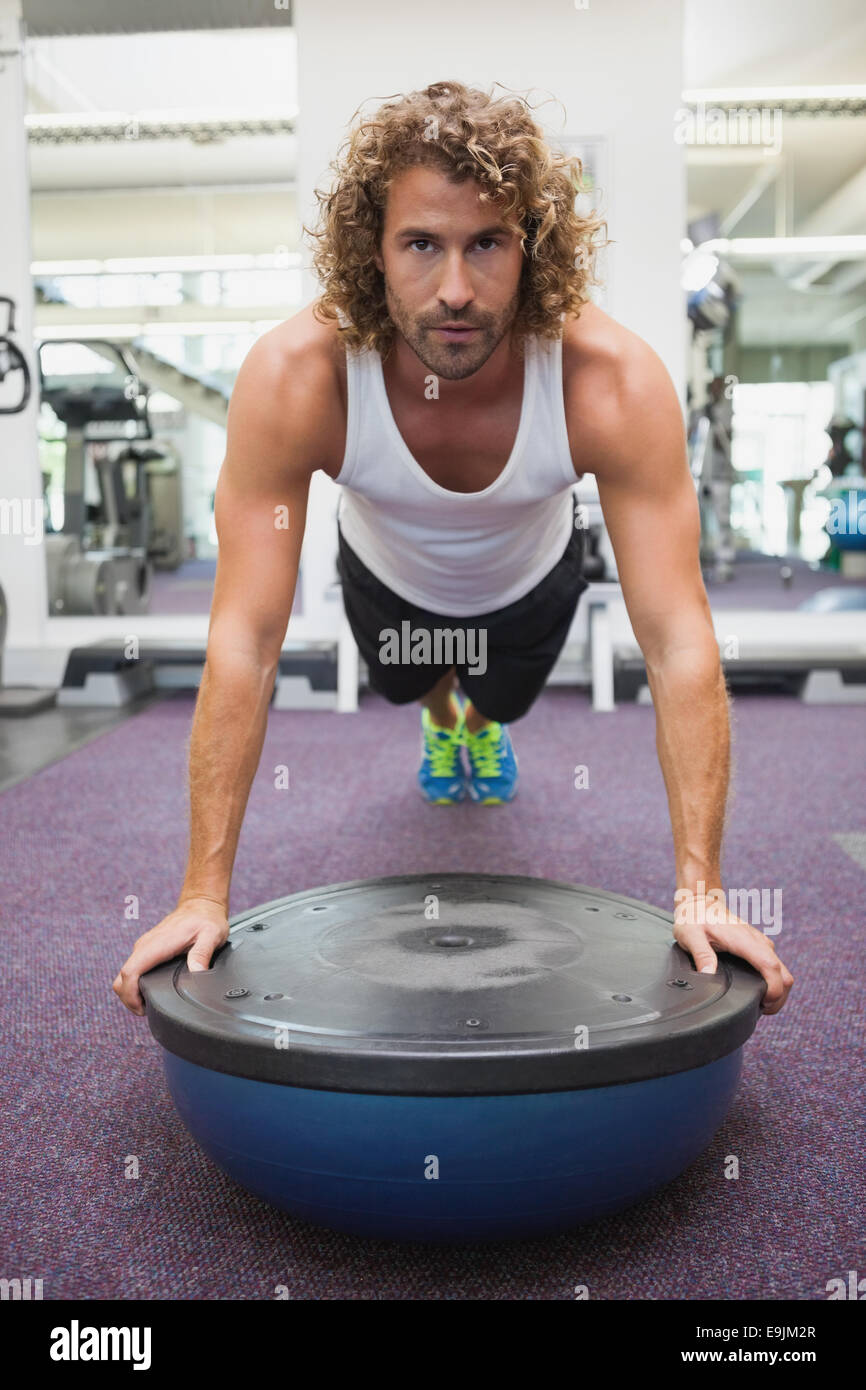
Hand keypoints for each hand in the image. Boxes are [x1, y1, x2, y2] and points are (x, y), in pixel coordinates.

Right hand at [113, 896, 229, 1015]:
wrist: (201, 904)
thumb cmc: (206, 919)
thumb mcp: (211, 935)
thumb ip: (202, 954)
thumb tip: (196, 972)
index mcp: (156, 944)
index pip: (130, 972)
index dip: (130, 996)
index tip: (143, 1009)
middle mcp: (145, 945)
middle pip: (121, 977)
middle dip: (128, 999)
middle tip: (146, 1011)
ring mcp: (144, 946)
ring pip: (125, 974)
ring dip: (131, 992)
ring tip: (149, 1004)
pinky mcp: (147, 949)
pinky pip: (133, 969)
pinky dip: (135, 984)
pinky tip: (150, 991)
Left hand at [673, 889, 792, 1014]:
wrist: (701, 903)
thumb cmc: (695, 918)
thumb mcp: (691, 936)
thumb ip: (701, 955)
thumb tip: (708, 975)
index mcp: (744, 940)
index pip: (770, 966)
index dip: (774, 990)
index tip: (763, 1003)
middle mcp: (758, 942)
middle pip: (785, 974)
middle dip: (779, 997)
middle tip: (761, 1010)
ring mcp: (761, 944)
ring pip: (783, 972)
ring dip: (777, 991)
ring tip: (759, 1004)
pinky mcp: (760, 946)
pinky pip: (775, 967)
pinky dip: (773, 983)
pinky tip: (758, 991)